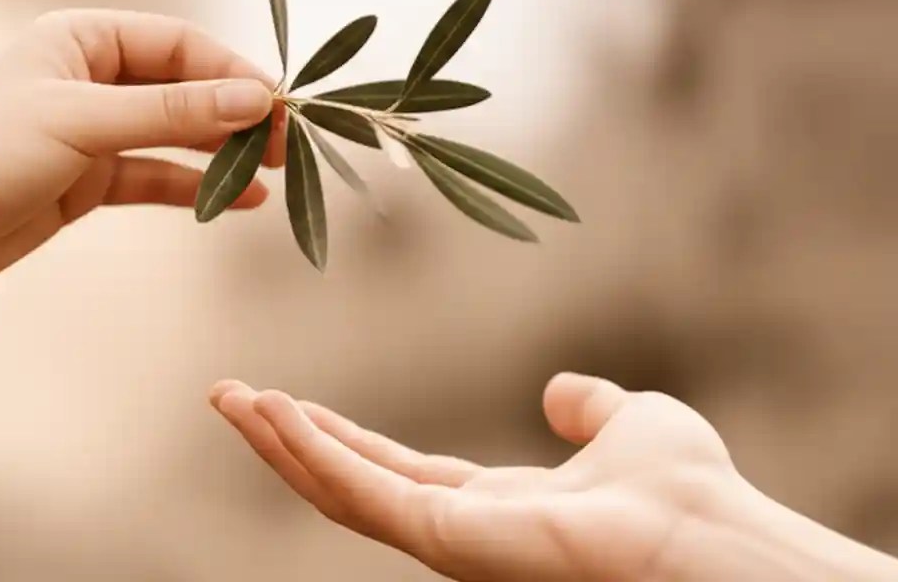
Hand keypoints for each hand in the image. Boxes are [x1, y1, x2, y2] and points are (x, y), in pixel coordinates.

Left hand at [0, 9, 285, 301]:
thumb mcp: (84, 125)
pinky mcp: (86, 181)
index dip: (231, 71)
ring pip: (173, 135)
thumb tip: (253, 100)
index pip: (179, 43)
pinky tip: (236, 201)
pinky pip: (154, 176)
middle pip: (182, 87)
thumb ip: (171, 114)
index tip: (276, 107)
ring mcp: (90, 131)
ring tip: (268, 174)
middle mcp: (89, 77)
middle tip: (281, 145)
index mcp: (81, 38)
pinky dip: (193, 187)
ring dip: (219, 153)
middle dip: (232, 114)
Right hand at [209, 373, 740, 581]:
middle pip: (347, 482)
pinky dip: (311, 453)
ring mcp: (446, 542)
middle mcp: (457, 530)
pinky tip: (274, 412)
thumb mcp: (628, 421)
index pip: (390, 470)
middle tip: (224, 397)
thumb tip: (561, 389)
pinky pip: (361, 495)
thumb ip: (589, 406)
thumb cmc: (685, 489)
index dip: (335, 436)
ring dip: (280, 445)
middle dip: (282, 441)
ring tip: (230, 399)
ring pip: (338, 493)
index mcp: (490, 506)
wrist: (708, 533)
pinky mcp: (445, 541)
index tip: (284, 401)